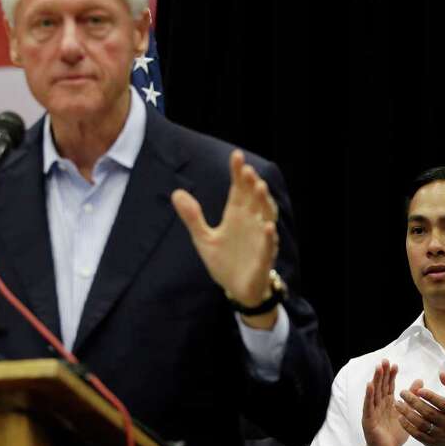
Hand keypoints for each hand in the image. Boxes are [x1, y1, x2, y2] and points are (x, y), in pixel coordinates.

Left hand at [171, 150, 278, 308]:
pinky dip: (268, 236)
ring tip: (260, 187)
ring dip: (264, 202)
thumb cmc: (225, 262)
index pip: (239, 189)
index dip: (238, 173)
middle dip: (251, 184)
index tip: (236, 156)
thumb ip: (192, 217)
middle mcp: (251, 222)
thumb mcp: (203, 239)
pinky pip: (268, 245)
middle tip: (246, 169)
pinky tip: (267, 226)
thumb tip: (176, 193)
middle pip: (253, 198)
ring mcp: (259, 238)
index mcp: (236, 215)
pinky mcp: (263, 257)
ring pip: (265, 216)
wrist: (237, 290)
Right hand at [362, 360, 410, 445]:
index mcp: (388, 404)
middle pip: (380, 386)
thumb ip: (412, 399)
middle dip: (382, 374)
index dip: (391, 376)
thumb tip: (420, 382)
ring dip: (375, 380)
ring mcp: (372, 412)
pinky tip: (370, 386)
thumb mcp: (407, 414)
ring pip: (374, 393)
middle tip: (385, 361)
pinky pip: (368, 406)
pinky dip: (368, 396)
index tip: (395, 365)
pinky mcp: (368, 420)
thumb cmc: (394, 435)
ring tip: (378, 369)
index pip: (389, 386)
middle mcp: (379, 405)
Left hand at [396, 371, 444, 445]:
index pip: (442, 403)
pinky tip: (400, 417)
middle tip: (402, 392)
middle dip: (414, 402)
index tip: (418, 389)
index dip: (430, 396)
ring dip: (407, 413)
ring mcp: (438, 434)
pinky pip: (417, 434)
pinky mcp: (430, 443)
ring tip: (397, 404)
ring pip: (421, 424)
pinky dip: (407, 426)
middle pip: (428, 413)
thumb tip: (441, 372)